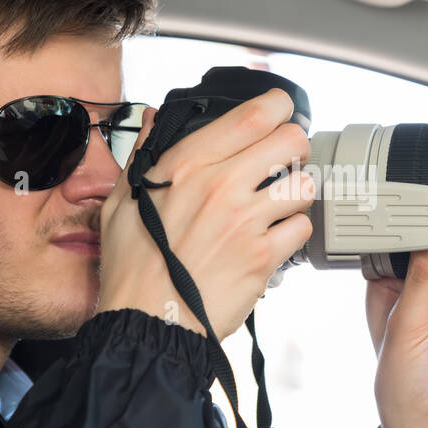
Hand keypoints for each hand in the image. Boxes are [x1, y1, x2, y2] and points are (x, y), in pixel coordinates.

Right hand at [96, 89, 314, 341]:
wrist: (147, 321)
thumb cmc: (133, 266)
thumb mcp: (123, 201)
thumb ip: (142, 154)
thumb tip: (150, 118)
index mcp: (188, 165)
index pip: (252, 116)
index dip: (278, 106)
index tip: (281, 111)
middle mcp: (221, 186)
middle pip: (292, 141)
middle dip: (295, 147)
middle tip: (285, 162)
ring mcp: (246, 221)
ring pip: (304, 185)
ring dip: (296, 193)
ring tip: (278, 205)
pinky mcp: (263, 256)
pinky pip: (301, 229)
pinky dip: (292, 234)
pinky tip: (272, 239)